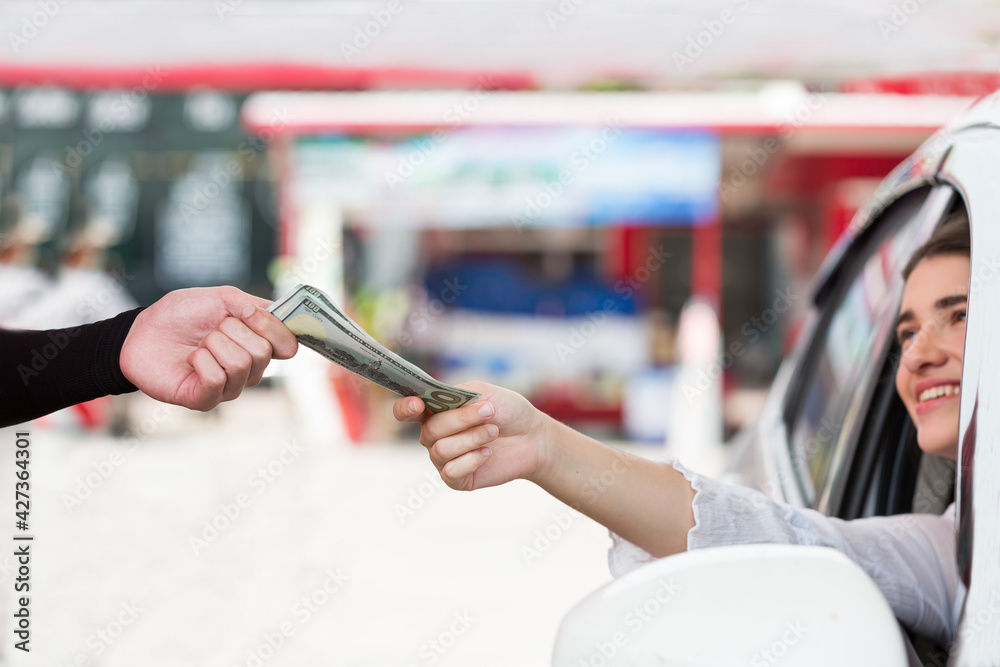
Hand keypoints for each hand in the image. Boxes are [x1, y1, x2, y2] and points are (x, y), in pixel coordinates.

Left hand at [119, 286, 297, 410]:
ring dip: (213, 344)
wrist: (140, 332)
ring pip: (239, 364)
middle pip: (263, 352)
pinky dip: (200, 361)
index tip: (247, 312)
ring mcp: (229, 388)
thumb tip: (278, 315)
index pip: (288, 345)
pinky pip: (216, 379)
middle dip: (232, 330)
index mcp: (258, 346)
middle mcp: (250, 371)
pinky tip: (190, 360)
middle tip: (211, 329)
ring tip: (198, 344)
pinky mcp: (206, 400)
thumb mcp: (220, 298)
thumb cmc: (180, 315)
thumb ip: (254, 305)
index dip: (272, 327)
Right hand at [393, 381, 550, 490]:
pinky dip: (472, 460)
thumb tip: (437, 401)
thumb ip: (457, 394)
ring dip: (471, 438)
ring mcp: (443, 458)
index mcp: (436, 411)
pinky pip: (450, 471)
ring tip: (493, 432)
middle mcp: (434, 436)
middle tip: (489, 412)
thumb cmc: (507, 411)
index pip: (406, 411)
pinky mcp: (456, 479)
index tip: (417, 404)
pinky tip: (488, 454)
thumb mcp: (483, 392)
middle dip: (461, 420)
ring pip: (440, 450)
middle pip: (430, 430)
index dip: (404, 408)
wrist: (532, 437)